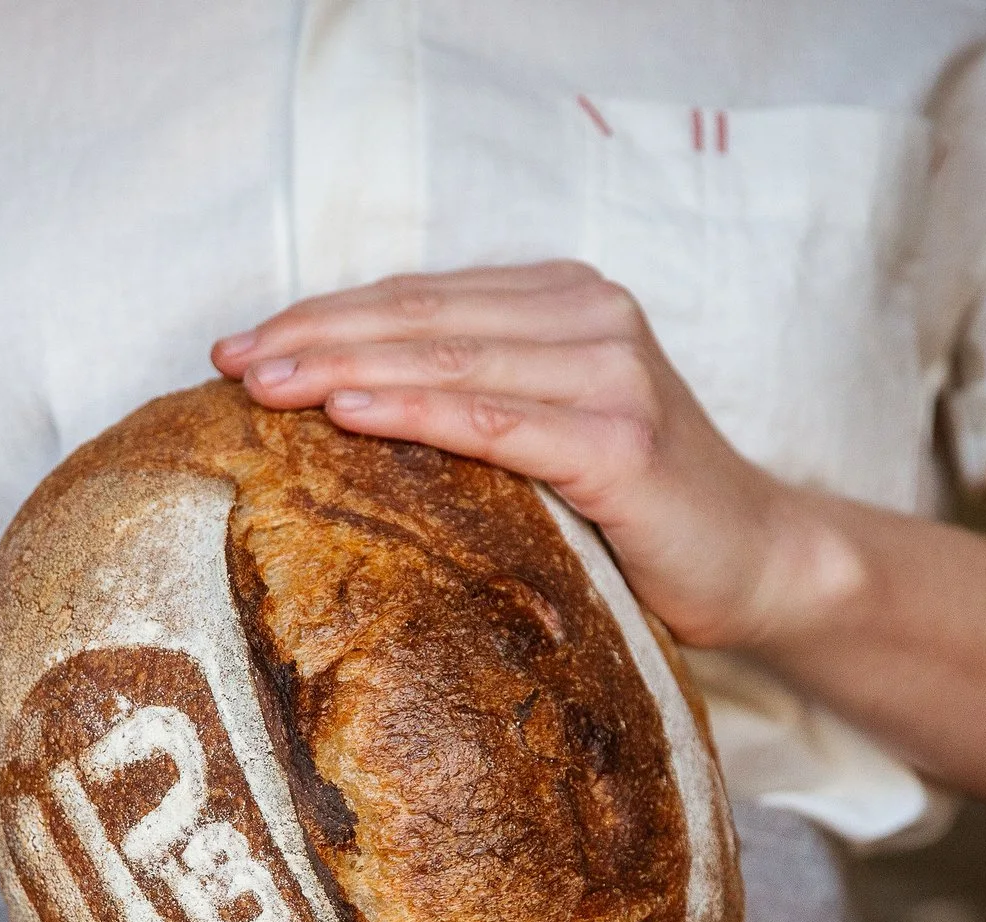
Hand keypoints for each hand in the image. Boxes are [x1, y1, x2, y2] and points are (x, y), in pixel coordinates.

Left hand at [212, 262, 826, 651]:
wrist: (757, 561)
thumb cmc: (637, 511)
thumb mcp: (547, 433)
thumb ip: (473, 396)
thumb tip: (336, 403)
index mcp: (564, 299)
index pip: (419, 297)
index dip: (324, 315)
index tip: (240, 344)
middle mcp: (591, 316)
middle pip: (422, 318)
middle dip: (314, 338)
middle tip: (228, 363)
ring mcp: (610, 373)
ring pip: (447, 360)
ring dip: (344, 369)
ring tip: (264, 385)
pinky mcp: (620, 440)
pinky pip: (494, 422)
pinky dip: (416, 413)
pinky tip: (349, 415)